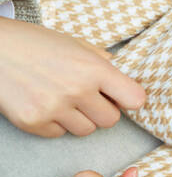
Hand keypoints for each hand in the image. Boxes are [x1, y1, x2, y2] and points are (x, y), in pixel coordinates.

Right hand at [0, 17, 144, 136]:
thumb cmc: (33, 43)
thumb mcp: (74, 43)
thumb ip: (101, 61)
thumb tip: (122, 76)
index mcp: (94, 68)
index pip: (135, 99)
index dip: (128, 99)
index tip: (119, 96)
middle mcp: (77, 90)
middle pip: (110, 120)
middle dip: (102, 111)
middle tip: (87, 99)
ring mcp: (54, 108)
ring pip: (85, 130)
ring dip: (79, 119)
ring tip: (62, 100)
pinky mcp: (32, 122)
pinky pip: (58, 133)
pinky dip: (54, 123)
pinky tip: (43, 104)